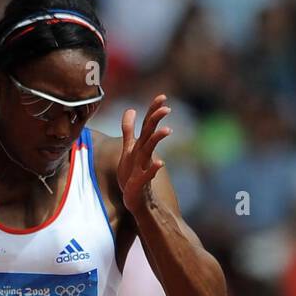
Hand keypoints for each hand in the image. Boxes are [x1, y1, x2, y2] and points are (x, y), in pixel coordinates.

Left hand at [117, 94, 171, 214]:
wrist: (136, 199)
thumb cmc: (132, 174)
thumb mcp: (128, 149)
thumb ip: (129, 130)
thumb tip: (131, 109)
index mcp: (140, 146)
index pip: (147, 124)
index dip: (153, 110)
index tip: (162, 96)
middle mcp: (143, 154)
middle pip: (149, 134)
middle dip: (156, 120)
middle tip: (167, 108)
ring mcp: (143, 167)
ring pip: (150, 151)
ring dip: (157, 140)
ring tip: (167, 130)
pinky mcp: (140, 182)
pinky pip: (148, 174)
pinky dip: (154, 168)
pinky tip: (161, 163)